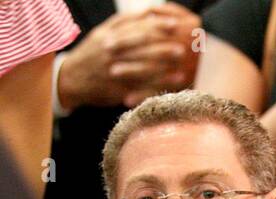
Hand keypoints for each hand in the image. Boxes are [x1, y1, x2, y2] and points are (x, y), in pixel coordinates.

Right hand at [58, 8, 189, 109]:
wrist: (70, 80)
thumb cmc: (92, 54)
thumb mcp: (101, 34)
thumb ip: (123, 23)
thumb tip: (148, 11)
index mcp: (106, 36)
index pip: (133, 27)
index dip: (155, 24)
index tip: (173, 22)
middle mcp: (110, 51)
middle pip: (138, 44)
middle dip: (161, 42)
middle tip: (182, 41)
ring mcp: (114, 70)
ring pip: (142, 63)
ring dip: (163, 59)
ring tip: (181, 55)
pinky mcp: (119, 87)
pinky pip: (144, 84)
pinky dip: (162, 81)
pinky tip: (178, 79)